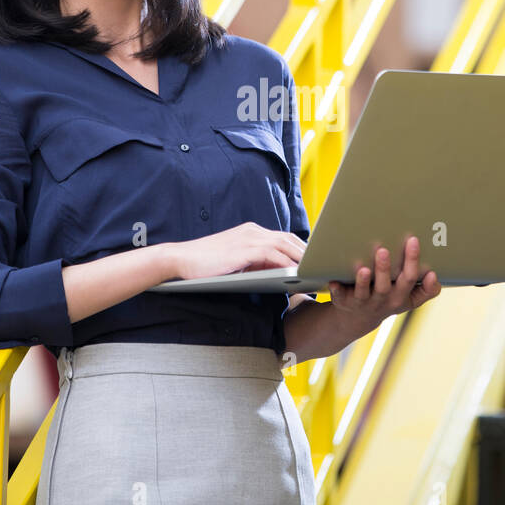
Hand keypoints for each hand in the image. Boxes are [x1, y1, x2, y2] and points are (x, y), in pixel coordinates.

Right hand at [169, 222, 305, 279]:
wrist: (181, 260)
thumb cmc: (205, 264)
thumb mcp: (234, 261)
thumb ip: (253, 262)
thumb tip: (273, 274)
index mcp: (250, 232)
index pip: (282, 237)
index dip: (300, 247)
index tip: (314, 259)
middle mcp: (252, 231)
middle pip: (288, 239)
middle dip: (307, 252)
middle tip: (323, 265)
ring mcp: (248, 239)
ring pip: (284, 245)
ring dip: (302, 257)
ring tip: (316, 270)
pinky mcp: (243, 249)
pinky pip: (272, 255)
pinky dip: (287, 263)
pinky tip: (297, 273)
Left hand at [327, 235, 440, 325]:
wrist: (357, 320)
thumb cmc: (388, 300)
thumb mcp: (410, 299)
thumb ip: (427, 290)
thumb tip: (435, 275)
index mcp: (400, 296)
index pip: (409, 279)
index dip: (413, 262)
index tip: (413, 240)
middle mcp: (382, 300)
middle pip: (386, 286)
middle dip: (385, 269)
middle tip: (383, 250)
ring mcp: (363, 302)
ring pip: (364, 292)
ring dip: (363, 281)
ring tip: (363, 269)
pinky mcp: (344, 302)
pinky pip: (340, 297)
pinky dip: (337, 290)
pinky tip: (333, 282)